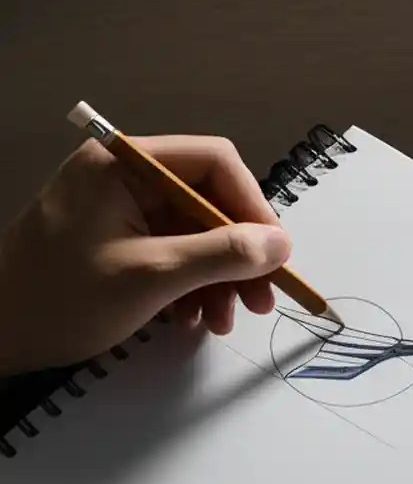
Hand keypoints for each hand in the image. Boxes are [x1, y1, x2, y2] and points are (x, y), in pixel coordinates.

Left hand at [0, 136, 291, 373]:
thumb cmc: (60, 299)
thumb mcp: (151, 276)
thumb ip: (222, 254)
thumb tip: (282, 243)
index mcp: (123, 164)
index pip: (214, 163)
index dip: (253, 206)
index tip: (274, 254)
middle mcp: (123, 176)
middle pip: (207, 201)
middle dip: (238, 253)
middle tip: (261, 299)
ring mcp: (116, 208)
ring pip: (194, 232)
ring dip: (218, 277)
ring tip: (224, 321)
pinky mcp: (112, 240)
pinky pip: (169, 251)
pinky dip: (189, 284)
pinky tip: (192, 319)